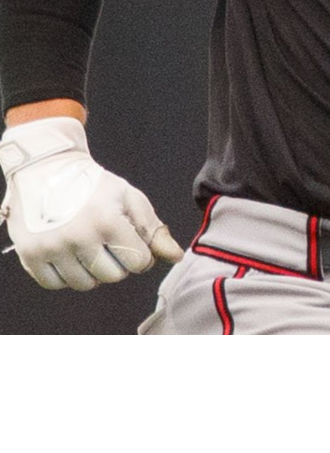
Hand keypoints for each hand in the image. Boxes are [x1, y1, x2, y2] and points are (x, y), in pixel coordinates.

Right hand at [0, 117, 182, 290]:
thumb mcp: (129, 199)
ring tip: (86, 247)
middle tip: (106, 242)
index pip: (139, 263)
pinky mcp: (29, 253)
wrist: (46, 168)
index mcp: (107, 221)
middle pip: (113, 276)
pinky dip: (63, 275)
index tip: (130, 241)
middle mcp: (77, 236)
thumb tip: (176, 257)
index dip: (140, 255)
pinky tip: (66, 254)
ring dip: (90, 271)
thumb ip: (153, 230)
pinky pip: (54, 284)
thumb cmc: (94, 185)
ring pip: (84, 284)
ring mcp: (51, 246)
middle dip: (117, 263)